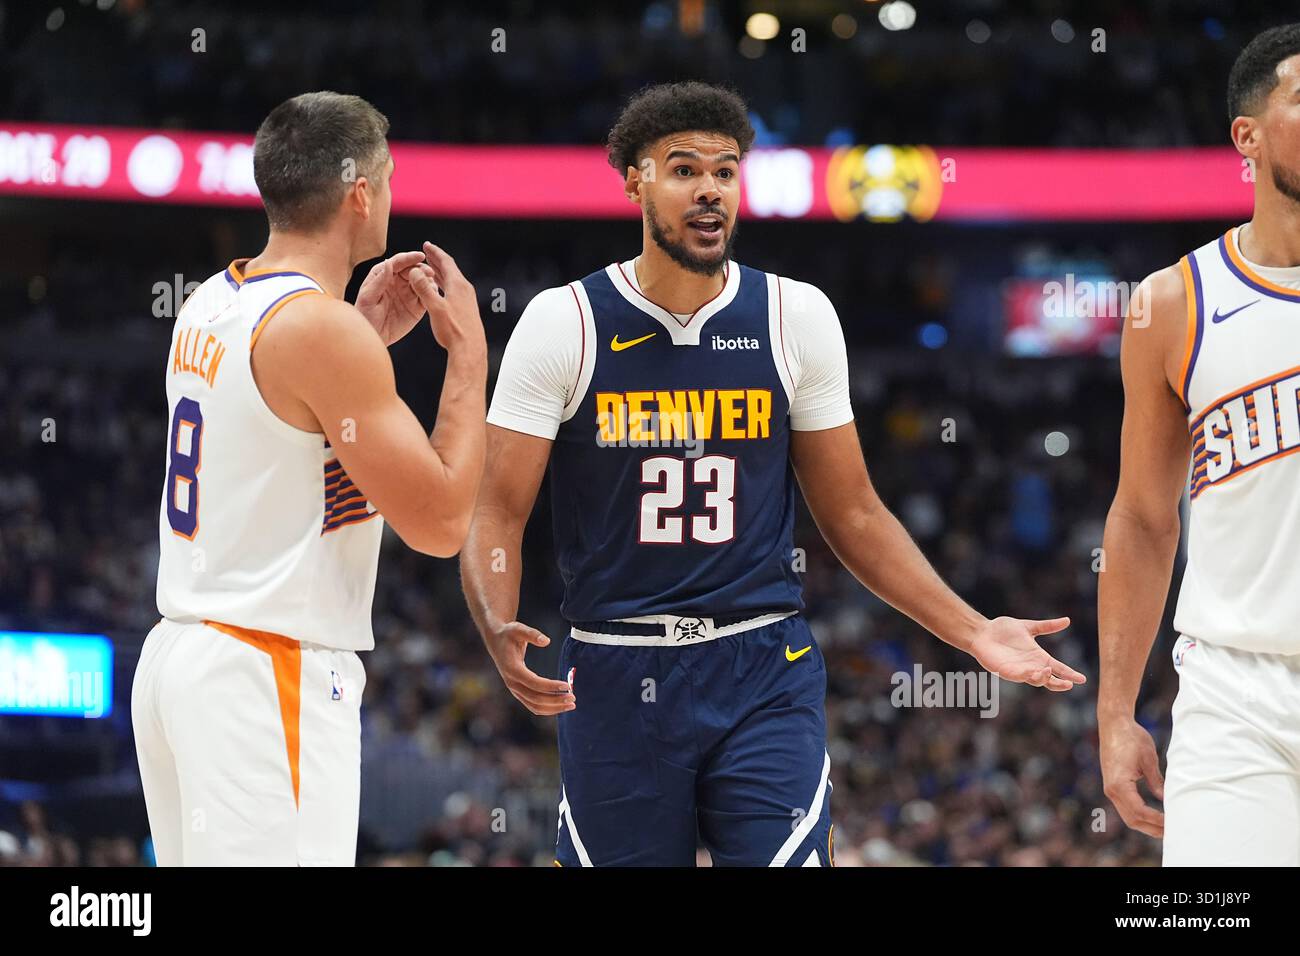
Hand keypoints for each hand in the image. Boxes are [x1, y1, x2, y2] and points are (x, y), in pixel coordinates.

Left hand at [354, 250, 428, 345]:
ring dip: (428, 280)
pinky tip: (433, 293)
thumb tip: (389, 262)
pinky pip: (427, 296)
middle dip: (422, 268)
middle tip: (429, 273)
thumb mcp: (368, 297)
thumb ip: (379, 280)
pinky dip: (432, 293)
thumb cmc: (365, 316)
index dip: (410, 258)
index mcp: (384, 275)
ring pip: (422, 281)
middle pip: (413, 269)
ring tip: (431, 284)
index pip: (398, 262)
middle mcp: (398, 281)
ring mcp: (409, 293)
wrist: (373, 336)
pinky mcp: (417, 306)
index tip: (420, 256)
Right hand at [407, 242, 485, 352]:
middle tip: (427, 252)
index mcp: (458, 285)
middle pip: (450, 269)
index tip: (427, 245)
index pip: (446, 262)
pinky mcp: (466, 309)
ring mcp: (467, 299)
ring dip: (440, 273)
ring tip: (430, 268)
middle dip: (437, 260)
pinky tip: (440, 291)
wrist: (469, 349)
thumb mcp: (435, 308)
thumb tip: (415, 271)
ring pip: (452, 280)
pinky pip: (454, 290)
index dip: (435, 252)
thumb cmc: (454, 331)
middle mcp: (465, 290)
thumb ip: (424, 289)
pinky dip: (444, 285)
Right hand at [484, 620, 574, 715]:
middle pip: (535, 698)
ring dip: (553, 707)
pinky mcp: (518, 692)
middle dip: (555, 700)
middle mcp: (511, 682)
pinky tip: (561, 706)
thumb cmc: (508, 634)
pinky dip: (547, 708)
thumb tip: (547, 641)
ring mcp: (514, 689)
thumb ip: (532, 634)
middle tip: (573, 697)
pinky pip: (533, 705)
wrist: (496, 641)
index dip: (550, 686)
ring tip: (571, 704)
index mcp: (511, 668)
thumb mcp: (518, 629)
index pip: (533, 682)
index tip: (566, 686)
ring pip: (534, 706)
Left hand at [967, 615, 1085, 690]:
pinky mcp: (1006, 672)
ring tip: (1048, 671)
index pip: (1058, 668)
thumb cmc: (1003, 629)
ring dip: (1044, 678)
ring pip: (1036, 681)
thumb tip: (1067, 620)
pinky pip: (1019, 677)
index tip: (1083, 679)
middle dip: (1060, 683)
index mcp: (1038, 656)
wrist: (982, 631)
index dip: (1070, 674)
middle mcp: (1031, 666)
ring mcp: (1019, 670)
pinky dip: (1028, 676)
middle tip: (1070, 683)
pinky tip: (1033, 672)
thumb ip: (1047, 626)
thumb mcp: (1028, 627)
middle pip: (1049, 680)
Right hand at [1100, 715, 1164, 836]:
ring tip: (1166, 829)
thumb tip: (1167, 801)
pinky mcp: (1113, 785)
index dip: (1157, 821)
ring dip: (1146, 825)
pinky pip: (1126, 807)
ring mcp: (1110, 789)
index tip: (1174, 825)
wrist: (1113, 724)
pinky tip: (1154, 816)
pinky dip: (1140, 816)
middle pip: (1132, 820)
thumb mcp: (1148, 759)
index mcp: (1119, 784)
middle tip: (1174, 833)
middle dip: (1153, 829)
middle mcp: (1111, 790)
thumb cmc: (1131, 737)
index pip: (1139, 812)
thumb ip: (1157, 782)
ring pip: (1128, 816)